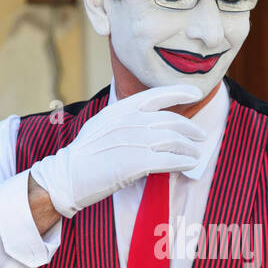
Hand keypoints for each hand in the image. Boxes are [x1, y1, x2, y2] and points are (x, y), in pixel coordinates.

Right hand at [30, 84, 206, 215]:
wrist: (67, 175)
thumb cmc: (85, 154)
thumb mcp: (103, 125)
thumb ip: (125, 120)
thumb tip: (148, 123)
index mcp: (121, 109)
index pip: (156, 95)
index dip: (180, 92)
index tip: (196, 93)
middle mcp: (130, 121)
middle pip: (171, 120)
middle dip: (190, 128)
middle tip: (199, 136)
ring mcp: (134, 141)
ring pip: (174, 141)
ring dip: (189, 148)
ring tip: (195, 154)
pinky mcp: (137, 162)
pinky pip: (169, 160)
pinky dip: (183, 162)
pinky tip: (189, 164)